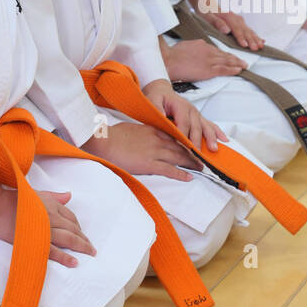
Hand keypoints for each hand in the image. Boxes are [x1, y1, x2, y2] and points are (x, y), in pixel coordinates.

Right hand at [0, 175, 94, 267]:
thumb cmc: (12, 199)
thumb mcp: (36, 193)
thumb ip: (54, 197)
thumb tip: (69, 196)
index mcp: (52, 204)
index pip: (71, 217)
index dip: (78, 227)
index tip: (82, 234)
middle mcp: (51, 216)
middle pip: (73, 229)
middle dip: (83, 239)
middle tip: (91, 248)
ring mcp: (44, 229)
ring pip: (68, 239)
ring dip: (81, 247)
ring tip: (89, 254)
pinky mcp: (35, 240)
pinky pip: (54, 251)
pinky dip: (66, 257)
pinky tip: (74, 262)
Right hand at [81, 121, 197, 181]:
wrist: (103, 142)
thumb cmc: (111, 136)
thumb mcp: (129, 128)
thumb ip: (140, 132)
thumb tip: (140, 136)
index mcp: (152, 129)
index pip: (174, 134)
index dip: (185, 139)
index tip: (192, 142)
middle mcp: (157, 139)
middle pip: (180, 145)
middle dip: (193, 151)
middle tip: (202, 156)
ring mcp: (154, 152)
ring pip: (179, 157)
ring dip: (191, 162)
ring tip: (200, 167)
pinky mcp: (149, 164)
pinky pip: (169, 170)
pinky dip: (180, 174)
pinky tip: (189, 177)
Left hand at [142, 79, 226, 151]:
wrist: (162, 91)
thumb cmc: (158, 97)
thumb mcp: (153, 100)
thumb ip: (156, 108)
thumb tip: (161, 117)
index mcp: (181, 106)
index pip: (184, 123)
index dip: (184, 135)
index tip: (183, 146)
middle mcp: (191, 110)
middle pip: (196, 127)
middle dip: (197, 141)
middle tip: (196, 153)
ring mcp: (197, 114)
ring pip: (206, 127)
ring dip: (210, 138)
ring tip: (213, 149)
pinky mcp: (199, 118)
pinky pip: (210, 125)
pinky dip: (217, 132)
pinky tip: (223, 139)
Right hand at [162, 37, 245, 80]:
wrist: (169, 61)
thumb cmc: (172, 55)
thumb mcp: (185, 46)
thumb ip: (193, 48)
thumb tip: (195, 50)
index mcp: (202, 44)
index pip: (217, 50)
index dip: (225, 54)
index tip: (229, 57)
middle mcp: (208, 51)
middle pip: (225, 54)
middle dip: (235, 58)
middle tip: (243, 61)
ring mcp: (209, 60)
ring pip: (227, 61)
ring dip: (237, 63)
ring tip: (244, 66)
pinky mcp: (209, 70)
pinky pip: (224, 69)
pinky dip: (233, 69)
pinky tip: (239, 70)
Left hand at [208, 10, 263, 50]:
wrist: (208, 4)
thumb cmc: (207, 12)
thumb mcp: (208, 16)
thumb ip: (217, 23)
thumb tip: (226, 30)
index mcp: (228, 17)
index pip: (236, 29)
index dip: (241, 37)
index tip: (245, 45)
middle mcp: (236, 18)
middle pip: (245, 30)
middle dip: (251, 40)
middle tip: (255, 48)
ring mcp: (239, 21)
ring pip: (249, 30)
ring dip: (255, 38)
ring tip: (260, 46)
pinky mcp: (241, 24)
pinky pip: (249, 30)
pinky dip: (256, 36)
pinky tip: (262, 40)